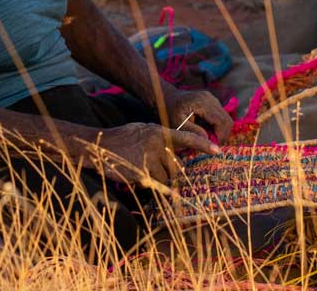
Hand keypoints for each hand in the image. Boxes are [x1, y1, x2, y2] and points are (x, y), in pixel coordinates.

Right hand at [88, 122, 218, 186]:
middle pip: (176, 166)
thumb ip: (160, 139)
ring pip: (167, 177)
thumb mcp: (143, 131)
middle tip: (153, 167)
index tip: (218, 151)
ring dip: (157, 179)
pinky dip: (149, 184)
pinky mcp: (142, 172)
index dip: (203, 145)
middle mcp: (157, 143)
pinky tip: (136, 175)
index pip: (187, 137)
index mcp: (159, 131)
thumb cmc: (121, 139)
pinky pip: (155, 185)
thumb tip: (174, 152)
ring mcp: (149, 158)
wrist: (98, 145)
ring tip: (141, 169)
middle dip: (169, 171)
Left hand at [164, 88, 233, 143]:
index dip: (221, 136)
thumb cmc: (170, 112)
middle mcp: (210, 98)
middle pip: (227, 120)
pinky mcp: (212, 101)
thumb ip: (192, 132)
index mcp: (201, 102)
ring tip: (209, 139)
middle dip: (223, 135)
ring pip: (226, 118)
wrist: (166, 98)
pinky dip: (217, 126)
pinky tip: (207, 131)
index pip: (221, 121)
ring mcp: (212, 99)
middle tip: (213, 146)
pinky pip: (221, 116)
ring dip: (221, 131)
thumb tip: (207, 141)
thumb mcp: (177, 124)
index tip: (214, 148)